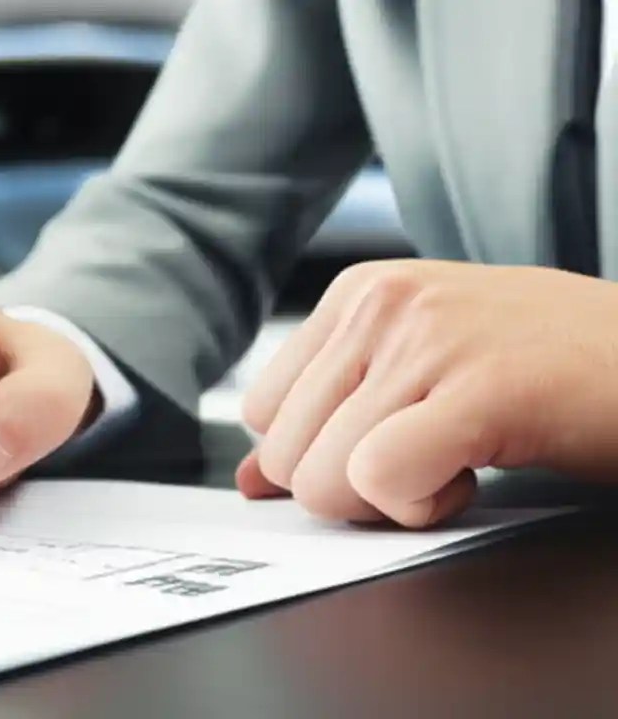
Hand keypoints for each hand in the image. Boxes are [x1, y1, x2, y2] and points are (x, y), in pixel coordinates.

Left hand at [237, 260, 617, 526]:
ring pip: (322, 477)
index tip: (391, 442)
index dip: (321, 457)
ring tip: (458, 458)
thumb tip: (250, 483)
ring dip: (391, 501)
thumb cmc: (548, 371)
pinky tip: (471, 476)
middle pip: (285, 453)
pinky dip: (420, 505)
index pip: (263, 415)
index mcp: (358, 294)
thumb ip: (328, 419)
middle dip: (350, 488)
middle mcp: (381, 306)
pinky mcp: (480, 387)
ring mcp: (428, 340)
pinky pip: (380, 478)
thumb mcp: (419, 375)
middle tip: (431, 458)